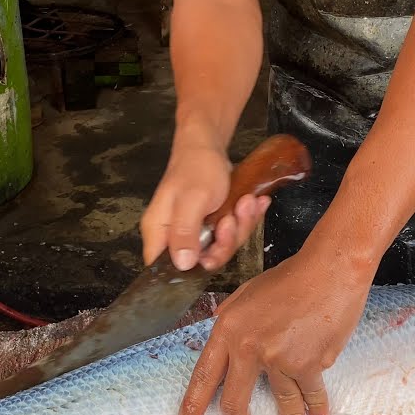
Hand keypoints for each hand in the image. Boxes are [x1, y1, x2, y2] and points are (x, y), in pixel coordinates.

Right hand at [140, 139, 269, 271]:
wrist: (208, 145)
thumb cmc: (196, 167)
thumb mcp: (192, 200)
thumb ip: (185, 233)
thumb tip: (182, 265)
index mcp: (159, 232)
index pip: (165, 269)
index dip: (191, 270)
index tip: (212, 252)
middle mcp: (173, 236)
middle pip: (201, 260)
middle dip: (226, 241)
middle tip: (232, 217)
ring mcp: (193, 232)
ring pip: (221, 247)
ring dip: (240, 225)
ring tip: (246, 202)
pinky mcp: (210, 226)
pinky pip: (231, 234)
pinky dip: (245, 219)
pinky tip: (254, 203)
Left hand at [176, 246, 372, 414]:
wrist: (330, 270)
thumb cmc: (291, 278)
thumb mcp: (247, 294)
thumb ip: (231, 317)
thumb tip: (220, 329)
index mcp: (228, 330)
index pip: (203, 376)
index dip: (193, 407)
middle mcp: (249, 347)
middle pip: (235, 401)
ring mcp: (279, 357)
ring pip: (282, 402)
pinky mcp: (309, 362)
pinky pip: (310, 391)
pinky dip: (316, 407)